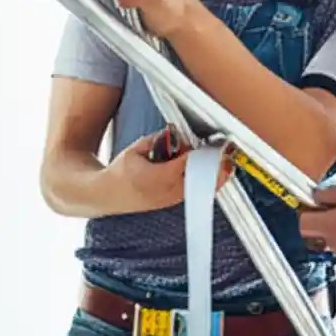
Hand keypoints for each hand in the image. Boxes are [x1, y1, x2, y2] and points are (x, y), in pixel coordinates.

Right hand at [105, 132, 233, 213]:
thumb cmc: (119, 174)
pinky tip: (209, 174)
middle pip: (201, 180)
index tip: (218, 148)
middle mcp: (167, 191)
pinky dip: (203, 183)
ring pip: (200, 189)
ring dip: (213, 176)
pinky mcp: (171, 203)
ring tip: (223, 164)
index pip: (190, 164)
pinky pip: (193, 192)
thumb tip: (172, 133)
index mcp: (159, 176)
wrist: (107, 195)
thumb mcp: (135, 149)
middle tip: (228, 156)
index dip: (205, 155)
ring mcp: (170, 200)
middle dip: (216, 168)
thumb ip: (156, 140)